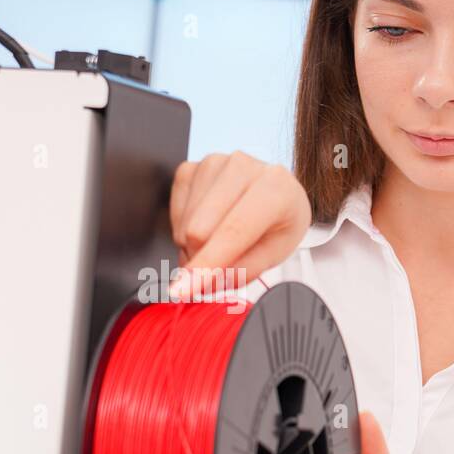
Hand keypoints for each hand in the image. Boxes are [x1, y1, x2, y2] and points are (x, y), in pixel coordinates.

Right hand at [169, 151, 310, 298]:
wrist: (275, 193)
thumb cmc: (278, 220)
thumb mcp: (275, 252)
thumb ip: (242, 271)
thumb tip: (203, 284)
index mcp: (274, 187)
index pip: (233, 231)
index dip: (205, 265)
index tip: (182, 290)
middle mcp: (242, 167)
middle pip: (199, 230)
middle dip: (202, 259)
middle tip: (222, 262)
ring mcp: (212, 164)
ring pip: (184, 226)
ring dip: (194, 246)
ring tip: (219, 240)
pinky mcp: (191, 168)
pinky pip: (174, 215)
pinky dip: (184, 230)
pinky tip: (206, 225)